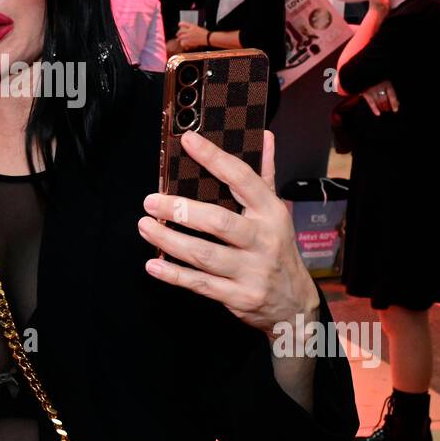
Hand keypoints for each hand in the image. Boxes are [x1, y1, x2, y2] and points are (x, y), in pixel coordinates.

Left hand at [137, 130, 317, 334]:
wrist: (294, 304)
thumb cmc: (277, 248)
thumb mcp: (276, 211)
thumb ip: (265, 174)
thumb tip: (265, 136)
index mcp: (271, 212)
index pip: (242, 179)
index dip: (214, 158)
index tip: (188, 141)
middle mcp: (263, 240)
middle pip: (218, 222)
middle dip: (181, 210)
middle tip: (151, 201)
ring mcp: (251, 271)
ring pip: (204, 254)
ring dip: (169, 240)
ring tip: (145, 226)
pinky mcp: (238, 297)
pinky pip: (201, 285)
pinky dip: (174, 275)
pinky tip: (153, 264)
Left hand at [175, 22, 208, 51]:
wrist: (208, 38)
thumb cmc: (205, 33)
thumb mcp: (198, 27)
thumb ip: (192, 28)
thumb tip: (187, 30)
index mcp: (192, 26)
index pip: (183, 23)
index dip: (180, 24)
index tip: (179, 25)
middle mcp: (190, 30)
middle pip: (180, 31)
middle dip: (178, 33)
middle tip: (178, 35)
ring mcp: (189, 36)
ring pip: (181, 37)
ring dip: (180, 39)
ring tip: (179, 40)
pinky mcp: (190, 42)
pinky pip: (183, 42)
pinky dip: (183, 43)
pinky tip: (184, 44)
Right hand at [360, 79, 398, 116]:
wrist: (365, 75)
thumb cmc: (378, 81)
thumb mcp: (387, 85)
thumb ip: (392, 94)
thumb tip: (397, 104)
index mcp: (386, 82)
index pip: (391, 94)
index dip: (394, 103)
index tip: (395, 110)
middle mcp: (379, 85)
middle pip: (385, 98)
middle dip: (387, 105)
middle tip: (388, 109)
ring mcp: (372, 88)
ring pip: (378, 101)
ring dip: (382, 107)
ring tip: (383, 110)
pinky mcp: (365, 92)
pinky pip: (371, 102)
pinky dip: (374, 108)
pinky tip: (378, 113)